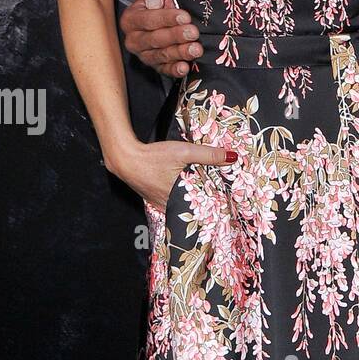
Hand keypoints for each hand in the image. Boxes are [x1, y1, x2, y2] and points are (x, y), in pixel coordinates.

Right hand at [108, 139, 237, 211]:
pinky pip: (170, 202)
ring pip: (180, 205)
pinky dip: (178, 197)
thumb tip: (233, 157)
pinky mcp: (152, 198)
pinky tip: (184, 189)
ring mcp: (158, 203)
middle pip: (191, 207)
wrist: (125, 158)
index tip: (227, 203)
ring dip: (190, 200)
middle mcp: (168, 205)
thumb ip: (208, 154)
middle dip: (204, 203)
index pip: (202, 208)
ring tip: (205, 194)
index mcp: (178, 198)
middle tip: (220, 198)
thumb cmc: (154, 156)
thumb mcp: (184, 151)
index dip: (214, 205)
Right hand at [120, 0, 203, 76]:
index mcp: (131, 18)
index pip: (147, 20)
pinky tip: (185, 67)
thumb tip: (153, 2)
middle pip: (153, 39)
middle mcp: (134, 38)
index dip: (166, 18)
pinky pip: (164, 70)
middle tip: (193, 32)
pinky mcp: (157, 64)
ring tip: (196, 49)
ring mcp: (145, 53)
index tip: (185, 16)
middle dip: (174, 36)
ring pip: (159, 56)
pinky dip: (174, 70)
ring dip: (178, 53)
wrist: (176, 2)